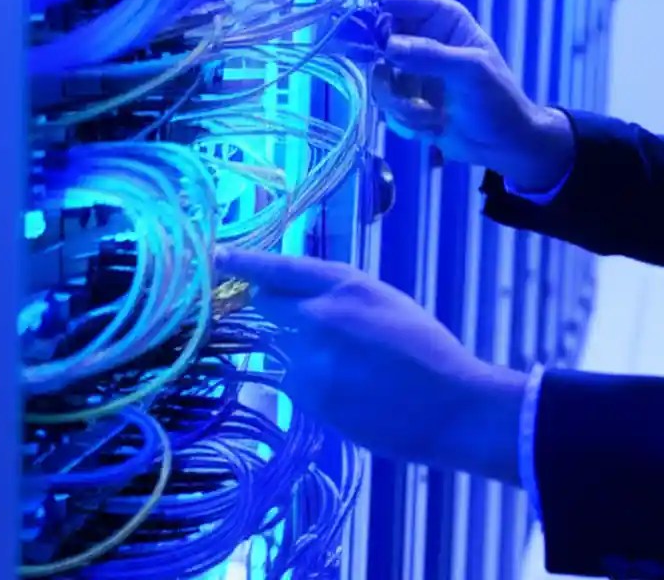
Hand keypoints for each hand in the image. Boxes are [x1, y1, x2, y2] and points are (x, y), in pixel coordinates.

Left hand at [216, 247, 527, 483]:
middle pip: (266, 306)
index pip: (279, 267)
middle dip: (274, 311)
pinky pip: (290, 380)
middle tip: (307, 326)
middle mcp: (319, 316)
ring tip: (345, 365)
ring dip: (296, 352)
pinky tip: (345, 388)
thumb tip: (294, 298)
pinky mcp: (308, 396)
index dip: (244, 262)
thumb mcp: (383, 300)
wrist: (448, 406)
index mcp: (344, 283)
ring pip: (277, 347)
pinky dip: (306, 381)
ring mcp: (309, 359)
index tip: (214, 256)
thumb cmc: (425, 348)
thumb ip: (337, 293)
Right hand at [374, 0, 574, 191]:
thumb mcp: (470, 71)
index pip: (403, 3)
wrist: (502, 145)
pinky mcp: (404, 102)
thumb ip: (430, 55)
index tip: (363, 22)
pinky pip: (386, 106)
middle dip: (381, 63)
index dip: (380, 8)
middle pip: (378, 38)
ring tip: (429, 116)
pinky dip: (407, 120)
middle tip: (385, 76)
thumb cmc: (497, 99)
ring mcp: (410, 73)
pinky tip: (433, 127)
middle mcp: (421, 42)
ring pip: (379, 78)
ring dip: (401, 102)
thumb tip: (389, 46)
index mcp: (443, 21)